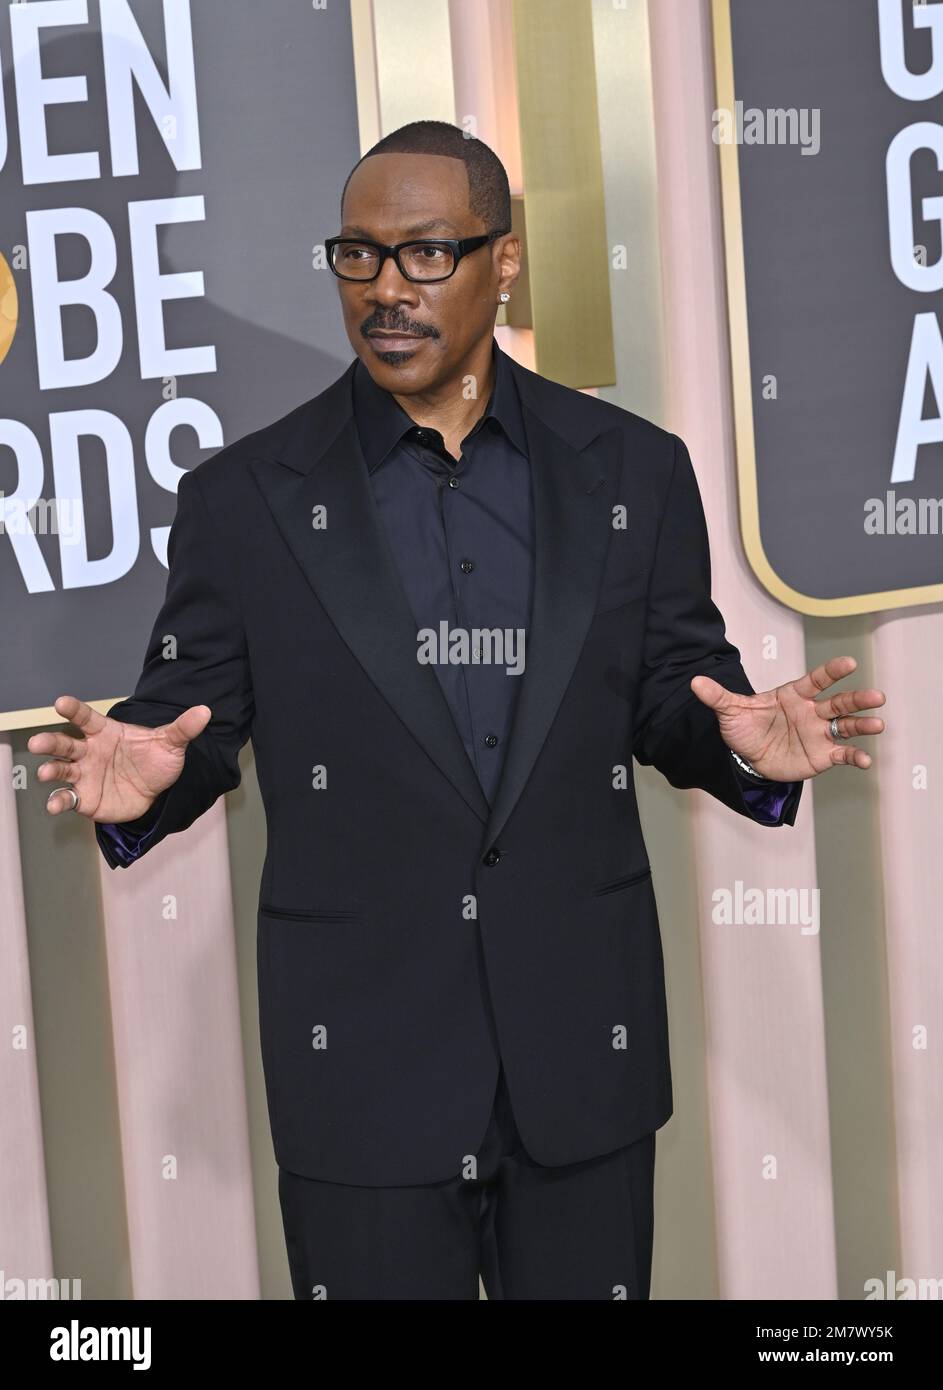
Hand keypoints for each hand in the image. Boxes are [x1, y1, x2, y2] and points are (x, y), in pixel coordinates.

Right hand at [27, 695, 211, 822]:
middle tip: (37, 742)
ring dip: (51, 771)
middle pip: (64, 743)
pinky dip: (59, 802)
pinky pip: (67, 798)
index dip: (73, 709)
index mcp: (105, 732)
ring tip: (46, 773)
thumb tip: (205, 712)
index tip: (60, 702)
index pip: (86, 717)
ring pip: (60, 770)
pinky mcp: (84, 798)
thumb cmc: (155, 761)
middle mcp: (88, 751)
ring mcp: (84, 775)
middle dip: (49, 742)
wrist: (155, 793)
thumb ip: (183, 728)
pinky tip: (55, 806)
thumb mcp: (171, 744)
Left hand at [690, 655, 885, 780]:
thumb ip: (717, 696)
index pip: (817, 680)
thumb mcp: (729, 711)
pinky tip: (864, 760)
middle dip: (858, 699)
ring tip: (877, 725)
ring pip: (846, 726)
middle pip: (839, 702)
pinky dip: (854, 756)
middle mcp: (812, 711)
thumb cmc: (744, 728)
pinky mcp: (821, 755)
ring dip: (862, 725)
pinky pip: (841, 754)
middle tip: (877, 697)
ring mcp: (819, 733)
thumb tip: (695, 682)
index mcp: (794, 694)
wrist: (747, 758)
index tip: (849, 664)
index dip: (832, 671)